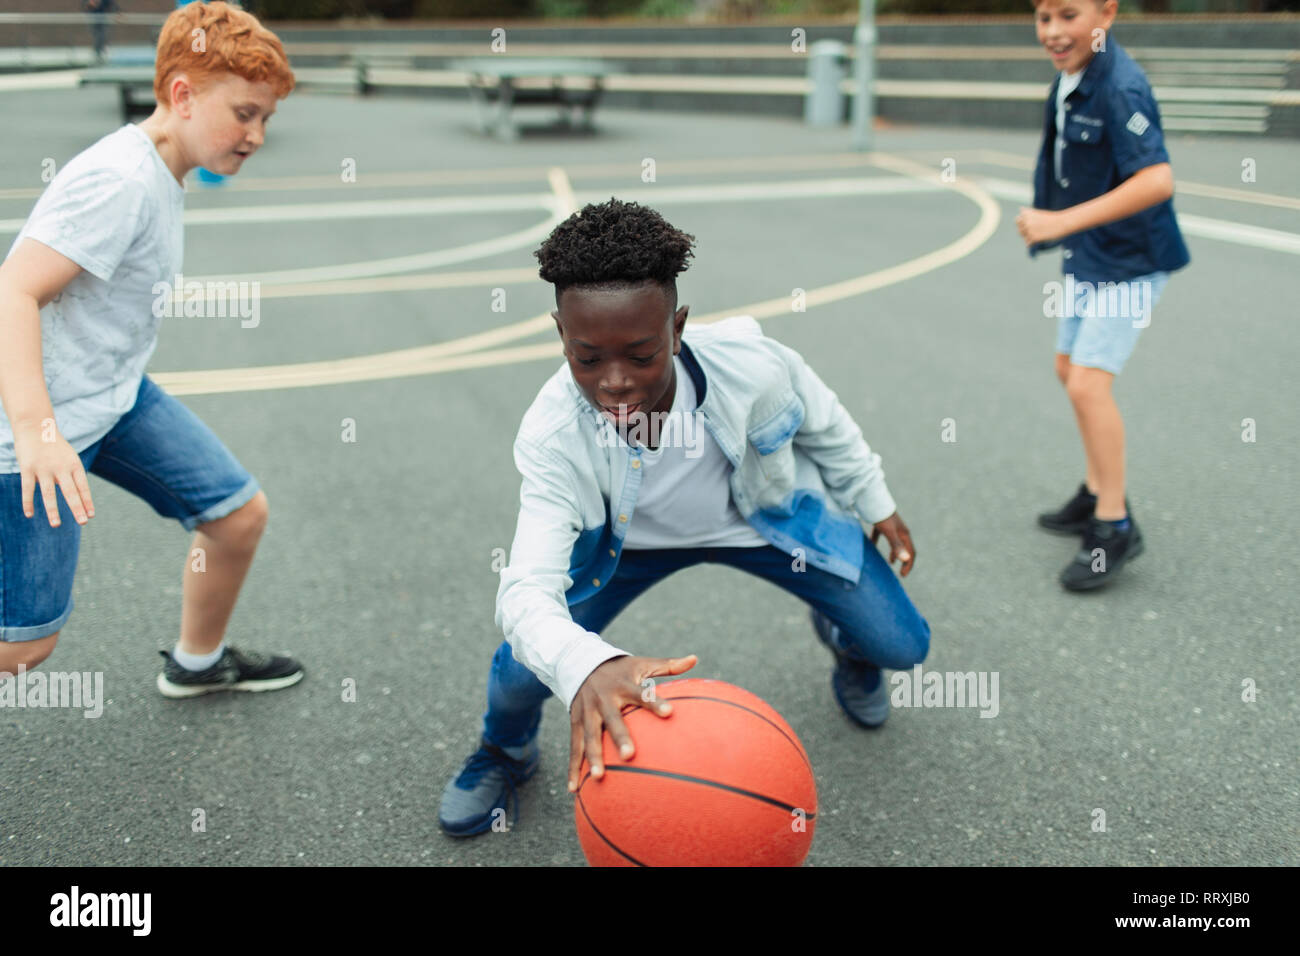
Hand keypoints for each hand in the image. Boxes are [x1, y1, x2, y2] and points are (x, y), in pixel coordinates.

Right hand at [12, 421, 93, 526]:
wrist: (36, 426)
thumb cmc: (55, 446)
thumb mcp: (69, 458)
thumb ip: (72, 477)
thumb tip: (77, 499)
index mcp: (73, 464)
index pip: (83, 486)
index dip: (87, 501)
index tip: (91, 515)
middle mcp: (60, 467)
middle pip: (70, 491)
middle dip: (77, 508)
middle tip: (83, 522)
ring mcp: (43, 468)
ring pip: (48, 493)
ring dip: (53, 510)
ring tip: (56, 525)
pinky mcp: (27, 468)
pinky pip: (28, 489)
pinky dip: (28, 502)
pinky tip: (29, 514)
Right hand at [568, 652, 697, 791]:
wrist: (580, 663)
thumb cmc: (620, 669)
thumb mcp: (642, 663)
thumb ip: (668, 665)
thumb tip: (694, 659)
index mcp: (623, 685)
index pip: (642, 694)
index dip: (655, 702)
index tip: (670, 713)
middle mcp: (604, 699)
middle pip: (613, 719)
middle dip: (620, 737)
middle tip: (631, 755)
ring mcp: (587, 712)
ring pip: (590, 737)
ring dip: (593, 757)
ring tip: (599, 777)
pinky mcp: (576, 723)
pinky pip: (574, 747)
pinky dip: (572, 768)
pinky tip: (573, 788)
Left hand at [871, 511, 914, 576]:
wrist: (874, 500)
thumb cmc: (883, 518)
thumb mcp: (890, 533)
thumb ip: (896, 546)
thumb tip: (906, 559)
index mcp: (904, 535)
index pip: (911, 553)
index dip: (908, 565)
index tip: (903, 575)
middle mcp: (900, 531)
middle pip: (905, 548)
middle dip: (904, 561)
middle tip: (901, 573)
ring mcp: (891, 527)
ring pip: (895, 543)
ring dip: (894, 553)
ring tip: (890, 562)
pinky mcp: (882, 524)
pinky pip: (881, 536)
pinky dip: (878, 542)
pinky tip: (871, 546)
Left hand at [1016, 206, 1068, 245]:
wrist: (1062, 223)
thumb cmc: (1051, 217)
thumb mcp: (1038, 213)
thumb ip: (1029, 214)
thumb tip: (1020, 209)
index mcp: (1026, 213)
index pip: (1018, 220)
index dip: (1023, 223)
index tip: (1032, 223)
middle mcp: (1026, 221)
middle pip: (1020, 229)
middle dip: (1025, 231)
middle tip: (1036, 230)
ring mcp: (1029, 229)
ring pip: (1024, 236)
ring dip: (1029, 237)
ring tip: (1040, 233)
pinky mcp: (1033, 238)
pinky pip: (1028, 243)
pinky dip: (1033, 243)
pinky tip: (1040, 239)